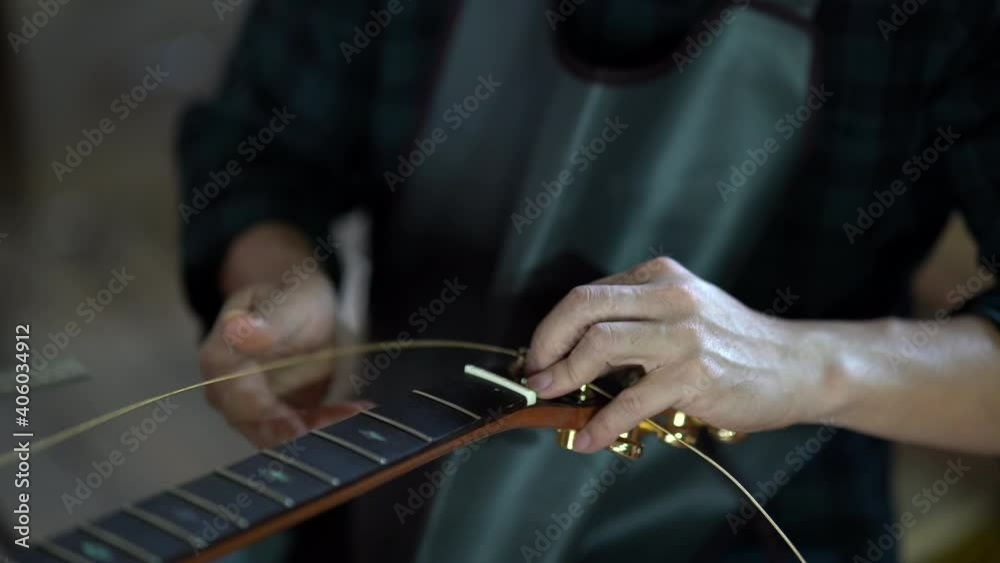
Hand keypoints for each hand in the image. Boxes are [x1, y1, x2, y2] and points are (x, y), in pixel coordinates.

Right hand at [199, 273, 369, 446]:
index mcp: (219, 359)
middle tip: (341, 423)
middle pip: (258, 425)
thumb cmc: (291, 298)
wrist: (305, 308)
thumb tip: (237, 330)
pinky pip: (301, 431)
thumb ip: (267, 321)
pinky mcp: (278, 418)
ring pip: (281, 433)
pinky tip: (355, 411)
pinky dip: (328, 424)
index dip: (268, 416)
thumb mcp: (286, 302)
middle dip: (300, 431)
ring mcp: (252, 408)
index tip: (297, 428)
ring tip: (355, 413)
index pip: (239, 397)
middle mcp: (227, 391)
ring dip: (319, 429)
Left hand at [524, 257, 829, 452]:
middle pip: (583, 308)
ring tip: (549, 395)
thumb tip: (572, 351)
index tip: (537, 354)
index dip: (551, 326)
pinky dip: (602, 421)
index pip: (587, 293)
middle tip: (535, 373)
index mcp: (660, 277)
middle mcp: (669, 297)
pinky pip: (631, 399)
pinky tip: (589, 436)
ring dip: (564, 374)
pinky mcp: (694, 375)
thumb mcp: (684, 310)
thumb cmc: (733, 343)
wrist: (796, 366)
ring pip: (600, 343)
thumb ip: (635, 319)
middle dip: (547, 343)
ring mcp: (683, 335)